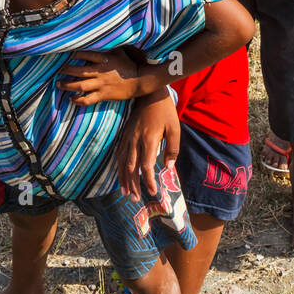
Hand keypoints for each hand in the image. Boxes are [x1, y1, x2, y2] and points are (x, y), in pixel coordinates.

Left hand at [57, 49, 138, 103]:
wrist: (139, 81)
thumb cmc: (128, 65)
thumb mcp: (120, 52)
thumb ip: (109, 45)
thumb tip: (101, 35)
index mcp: (104, 59)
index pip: (85, 55)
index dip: (73, 54)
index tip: (65, 54)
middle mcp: (100, 72)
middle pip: (78, 71)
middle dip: (65, 70)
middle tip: (58, 70)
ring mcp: (101, 84)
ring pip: (80, 86)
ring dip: (67, 85)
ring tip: (58, 84)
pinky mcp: (103, 95)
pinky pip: (87, 99)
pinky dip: (78, 100)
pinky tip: (72, 99)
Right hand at [116, 87, 179, 201]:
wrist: (150, 94)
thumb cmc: (165, 112)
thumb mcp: (175, 129)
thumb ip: (172, 149)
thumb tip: (168, 168)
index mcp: (148, 139)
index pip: (146, 165)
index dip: (148, 180)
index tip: (153, 191)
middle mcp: (135, 140)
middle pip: (132, 167)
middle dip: (133, 185)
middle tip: (136, 199)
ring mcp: (128, 137)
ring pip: (123, 162)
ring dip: (124, 179)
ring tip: (126, 193)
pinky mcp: (125, 135)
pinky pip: (119, 154)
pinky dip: (119, 167)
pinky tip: (121, 175)